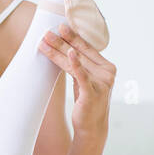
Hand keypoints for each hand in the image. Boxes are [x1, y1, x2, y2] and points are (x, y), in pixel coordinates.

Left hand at [39, 23, 115, 137]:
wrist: (92, 129)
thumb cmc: (87, 104)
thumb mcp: (84, 82)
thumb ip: (81, 67)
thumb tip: (67, 51)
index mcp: (107, 67)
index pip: (87, 48)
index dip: (73, 37)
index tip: (61, 26)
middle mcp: (107, 72)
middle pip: (80, 53)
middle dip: (63, 41)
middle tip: (48, 31)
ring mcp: (101, 83)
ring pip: (76, 62)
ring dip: (59, 50)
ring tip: (45, 40)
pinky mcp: (92, 93)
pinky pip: (82, 76)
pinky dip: (75, 64)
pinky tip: (69, 53)